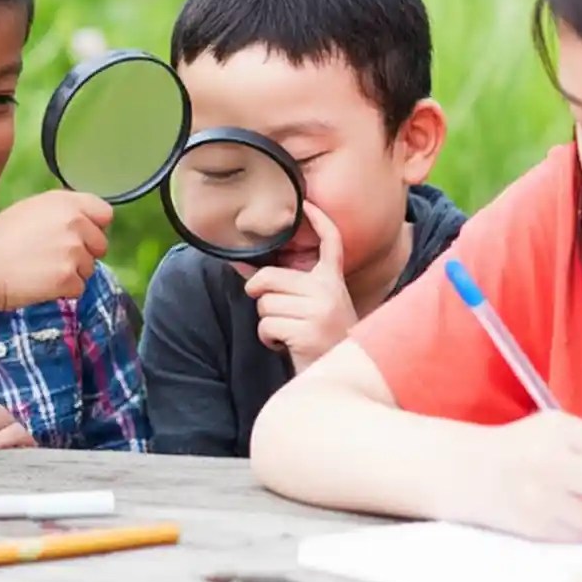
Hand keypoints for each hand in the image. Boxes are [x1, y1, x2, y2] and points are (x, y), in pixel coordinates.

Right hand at [0, 190, 112, 311]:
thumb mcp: (30, 210)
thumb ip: (62, 212)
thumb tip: (84, 221)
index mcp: (65, 202)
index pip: (104, 213)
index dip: (94, 227)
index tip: (81, 236)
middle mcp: (74, 222)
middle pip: (101, 244)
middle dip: (84, 254)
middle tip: (54, 258)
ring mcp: (73, 250)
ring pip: (89, 268)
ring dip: (71, 273)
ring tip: (41, 270)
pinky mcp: (69, 277)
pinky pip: (79, 288)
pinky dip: (63, 291)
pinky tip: (41, 283)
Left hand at [243, 202, 356, 372]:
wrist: (342, 376)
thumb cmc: (320, 340)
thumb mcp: (312, 307)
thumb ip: (283, 286)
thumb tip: (240, 266)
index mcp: (333, 281)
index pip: (331, 242)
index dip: (320, 220)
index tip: (308, 204)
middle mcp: (329, 291)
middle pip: (270, 278)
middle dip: (262, 298)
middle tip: (279, 315)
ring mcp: (320, 310)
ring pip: (265, 304)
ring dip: (268, 323)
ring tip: (290, 333)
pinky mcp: (308, 331)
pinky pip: (266, 326)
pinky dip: (269, 339)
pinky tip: (287, 345)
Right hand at [457, 411, 581, 542]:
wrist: (464, 470)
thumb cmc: (517, 449)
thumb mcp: (552, 428)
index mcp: (561, 429)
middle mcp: (552, 460)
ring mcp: (544, 496)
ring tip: (581, 508)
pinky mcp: (537, 526)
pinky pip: (581, 536)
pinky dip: (579, 531)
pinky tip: (562, 517)